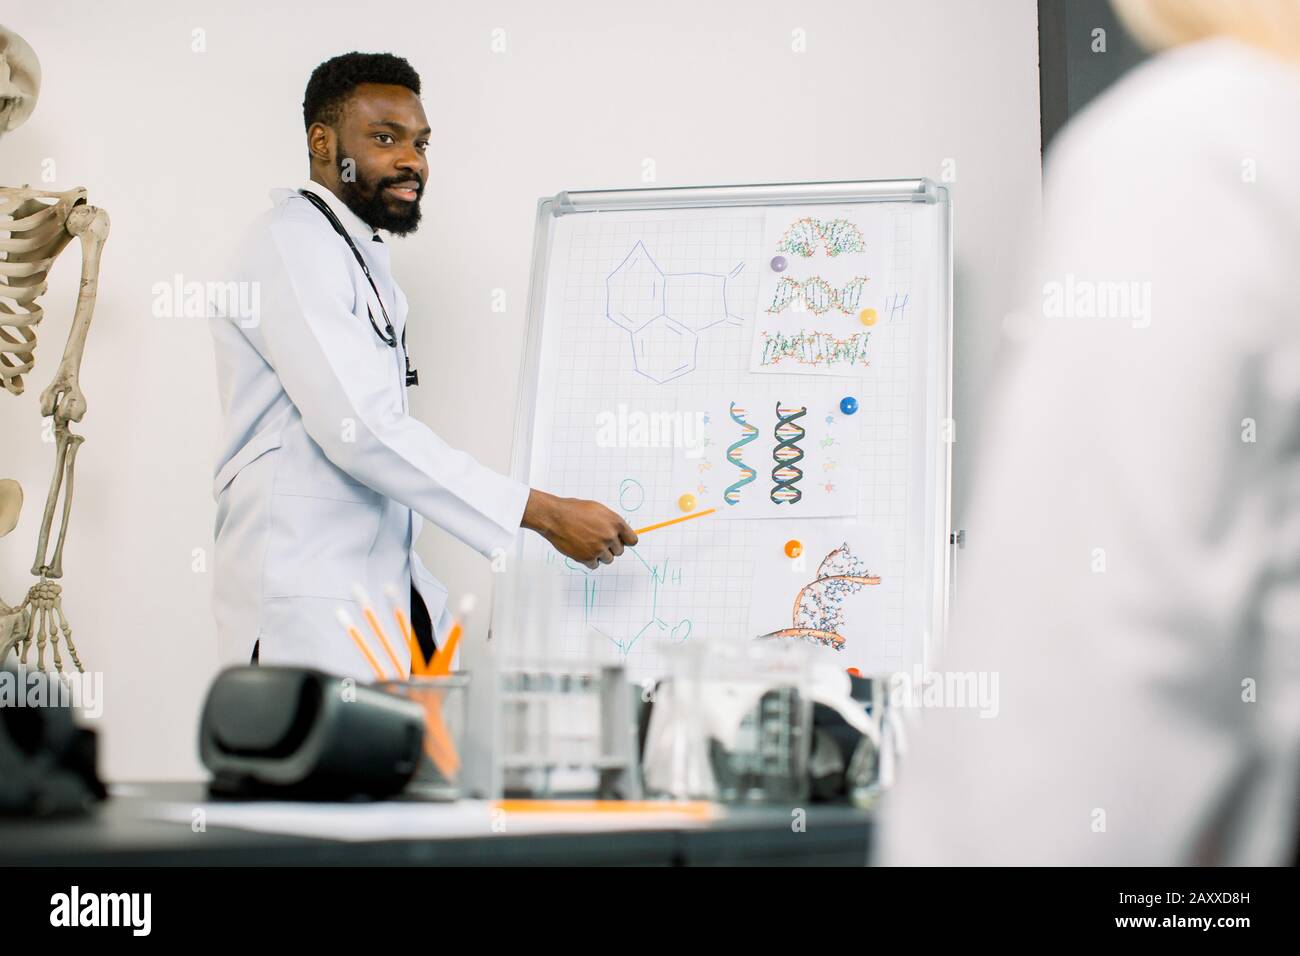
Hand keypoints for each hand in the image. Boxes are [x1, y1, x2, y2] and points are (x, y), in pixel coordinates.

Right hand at [522, 489, 637, 568]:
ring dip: (600, 555)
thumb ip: (611, 522)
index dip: (625, 541)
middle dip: (610, 547)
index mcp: (616, 522)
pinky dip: (589, 560)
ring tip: (588, 544)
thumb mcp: (598, 509)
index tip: (620, 542)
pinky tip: (582, 550)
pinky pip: (595, 565)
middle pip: (619, 551)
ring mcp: (599, 548)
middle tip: (597, 540)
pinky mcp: (588, 558)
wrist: (555, 517)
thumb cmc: (574, 510)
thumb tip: (620, 533)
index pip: (632, 540)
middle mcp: (610, 536)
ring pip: (608, 559)